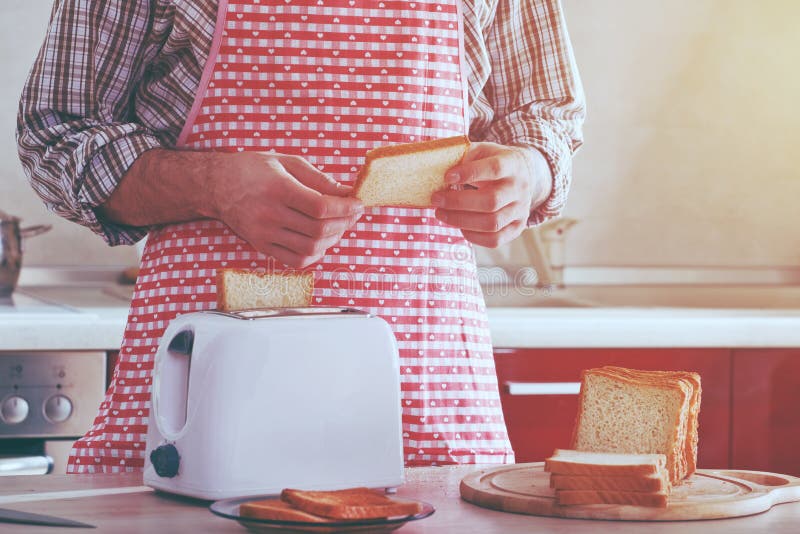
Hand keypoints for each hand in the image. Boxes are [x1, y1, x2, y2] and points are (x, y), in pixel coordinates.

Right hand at [211, 152, 363, 267]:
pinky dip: (314, 255)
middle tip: (352, 215)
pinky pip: (295, 261)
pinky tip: (321, 242)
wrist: (216, 185)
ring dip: (332, 240)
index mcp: (278, 189)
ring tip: (339, 227)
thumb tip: (346, 192)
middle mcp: (270, 214)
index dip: (345, 208)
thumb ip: (318, 178)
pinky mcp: (261, 246)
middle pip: (319, 229)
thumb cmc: (253, 169)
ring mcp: (264, 234)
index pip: (320, 207)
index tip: (357, 204)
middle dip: (344, 223)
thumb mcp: (286, 162)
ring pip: (310, 248)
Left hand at [431, 142, 551, 247]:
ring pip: (492, 223)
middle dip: (458, 202)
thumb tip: (439, 167)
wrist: (522, 174)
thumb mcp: (482, 150)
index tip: (447, 177)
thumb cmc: (492, 161)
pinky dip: (473, 236)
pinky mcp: (517, 227)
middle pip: (491, 201)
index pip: (494, 168)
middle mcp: (520, 188)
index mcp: (512, 164)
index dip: (470, 173)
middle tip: (436, 199)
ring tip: (441, 213)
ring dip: (461, 221)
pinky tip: (460, 226)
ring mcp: (520, 210)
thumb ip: (464, 155)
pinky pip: (495, 240)